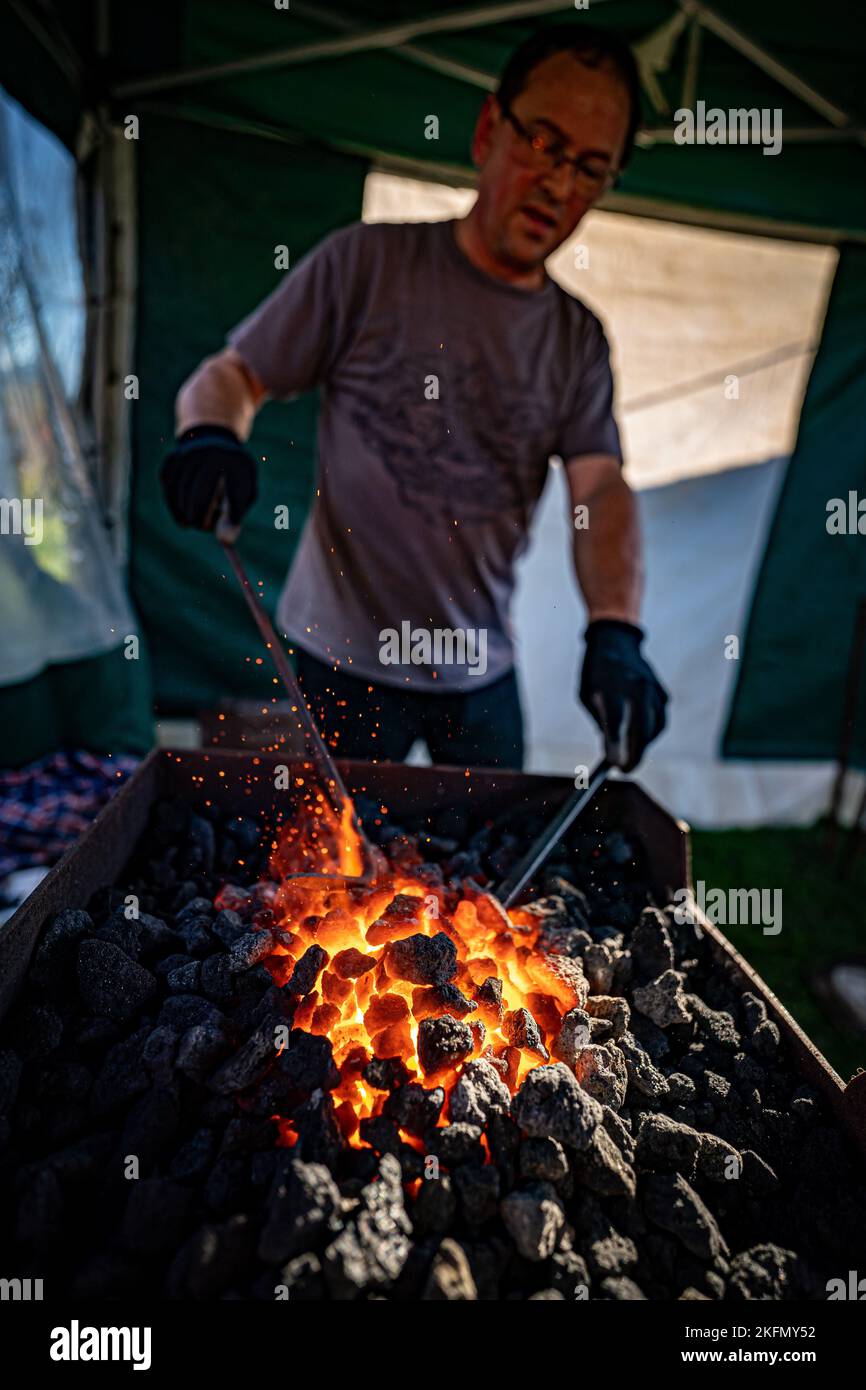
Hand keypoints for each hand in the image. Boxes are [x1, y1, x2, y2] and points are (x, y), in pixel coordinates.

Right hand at [160, 425, 256, 530]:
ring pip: (181, 497)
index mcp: (238, 464)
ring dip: (187, 514)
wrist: (215, 439)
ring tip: (195, 517)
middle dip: (200, 521)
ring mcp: (189, 454)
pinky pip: (168, 490)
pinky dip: (174, 505)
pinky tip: (182, 507)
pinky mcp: (173, 457)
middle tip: (203, 529)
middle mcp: (212, 455)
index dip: (230, 521)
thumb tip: (225, 542)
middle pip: (200, 498)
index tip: (227, 540)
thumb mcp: (245, 494)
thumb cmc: (234, 477)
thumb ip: (235, 518)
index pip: (234, 498)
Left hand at [579, 619, 667, 771]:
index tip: (615, 766)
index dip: (617, 749)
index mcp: (611, 689)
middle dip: (635, 755)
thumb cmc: (596, 672)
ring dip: (644, 744)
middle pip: (641, 731)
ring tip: (630, 750)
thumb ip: (602, 721)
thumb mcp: (588, 696)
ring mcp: (651, 690)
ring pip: (654, 728)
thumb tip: (613, 751)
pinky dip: (652, 731)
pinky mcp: (661, 692)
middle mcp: (635, 689)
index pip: (616, 726)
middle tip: (626, 768)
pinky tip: (641, 734)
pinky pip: (660, 719)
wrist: (616, 642)